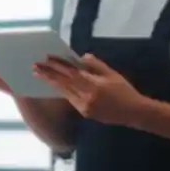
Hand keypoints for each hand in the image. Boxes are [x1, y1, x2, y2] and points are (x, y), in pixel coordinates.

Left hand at [32, 53, 147, 125]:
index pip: (72, 73)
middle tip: (35, 67)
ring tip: (39, 75)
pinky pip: (70, 99)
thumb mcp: (112, 74)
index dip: (58, 65)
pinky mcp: (85, 113)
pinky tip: (54, 85)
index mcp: (95, 85)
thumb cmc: (124, 90)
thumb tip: (81, 57)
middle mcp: (87, 97)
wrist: (134, 112)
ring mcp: (85, 107)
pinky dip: (61, 91)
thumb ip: (95, 65)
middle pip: (64, 83)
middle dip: (48, 74)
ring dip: (51, 83)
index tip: (46, 58)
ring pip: (64, 92)